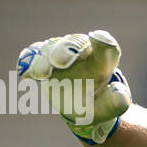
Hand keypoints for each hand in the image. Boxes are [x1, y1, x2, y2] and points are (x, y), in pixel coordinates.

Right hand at [16, 30, 131, 143]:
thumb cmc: (101, 105)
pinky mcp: (44, 61)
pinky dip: (28, 62)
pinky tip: (25, 73)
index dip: (103, 41)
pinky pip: (34, 56)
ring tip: (42, 74)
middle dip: (66, 49)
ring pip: (52, 48)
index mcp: (104, 61)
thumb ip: (117, 101)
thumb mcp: (112, 106)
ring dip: (44, 59)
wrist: (84, 108)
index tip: (98, 37)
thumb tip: (121, 95)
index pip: (106, 47)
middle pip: (75, 43)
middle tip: (58, 62)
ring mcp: (62, 54)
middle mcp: (82, 52)